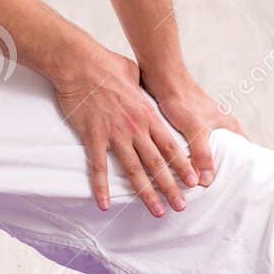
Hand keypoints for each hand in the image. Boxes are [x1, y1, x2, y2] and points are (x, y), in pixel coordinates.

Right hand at [53, 46, 201, 216]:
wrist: (79, 63)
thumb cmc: (105, 64)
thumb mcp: (133, 72)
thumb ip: (142, 87)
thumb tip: (144, 87)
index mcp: (147, 113)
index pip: (170, 145)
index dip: (183, 165)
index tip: (194, 182)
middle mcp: (135, 127)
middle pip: (157, 162)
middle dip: (171, 186)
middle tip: (181, 206)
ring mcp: (114, 133)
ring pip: (133, 170)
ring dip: (146, 193)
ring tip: (156, 211)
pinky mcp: (93, 136)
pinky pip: (98, 167)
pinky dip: (101, 188)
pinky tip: (104, 204)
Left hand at [137, 67, 245, 188]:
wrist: (161, 76)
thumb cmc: (182, 98)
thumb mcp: (195, 128)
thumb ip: (203, 153)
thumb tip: (207, 180)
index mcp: (228, 125)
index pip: (245, 150)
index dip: (246, 167)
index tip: (243, 187)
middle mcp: (219, 126)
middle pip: (227, 154)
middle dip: (223, 172)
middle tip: (218, 195)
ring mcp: (204, 127)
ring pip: (209, 152)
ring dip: (204, 167)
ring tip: (199, 190)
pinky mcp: (188, 126)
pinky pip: (193, 148)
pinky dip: (190, 160)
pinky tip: (182, 172)